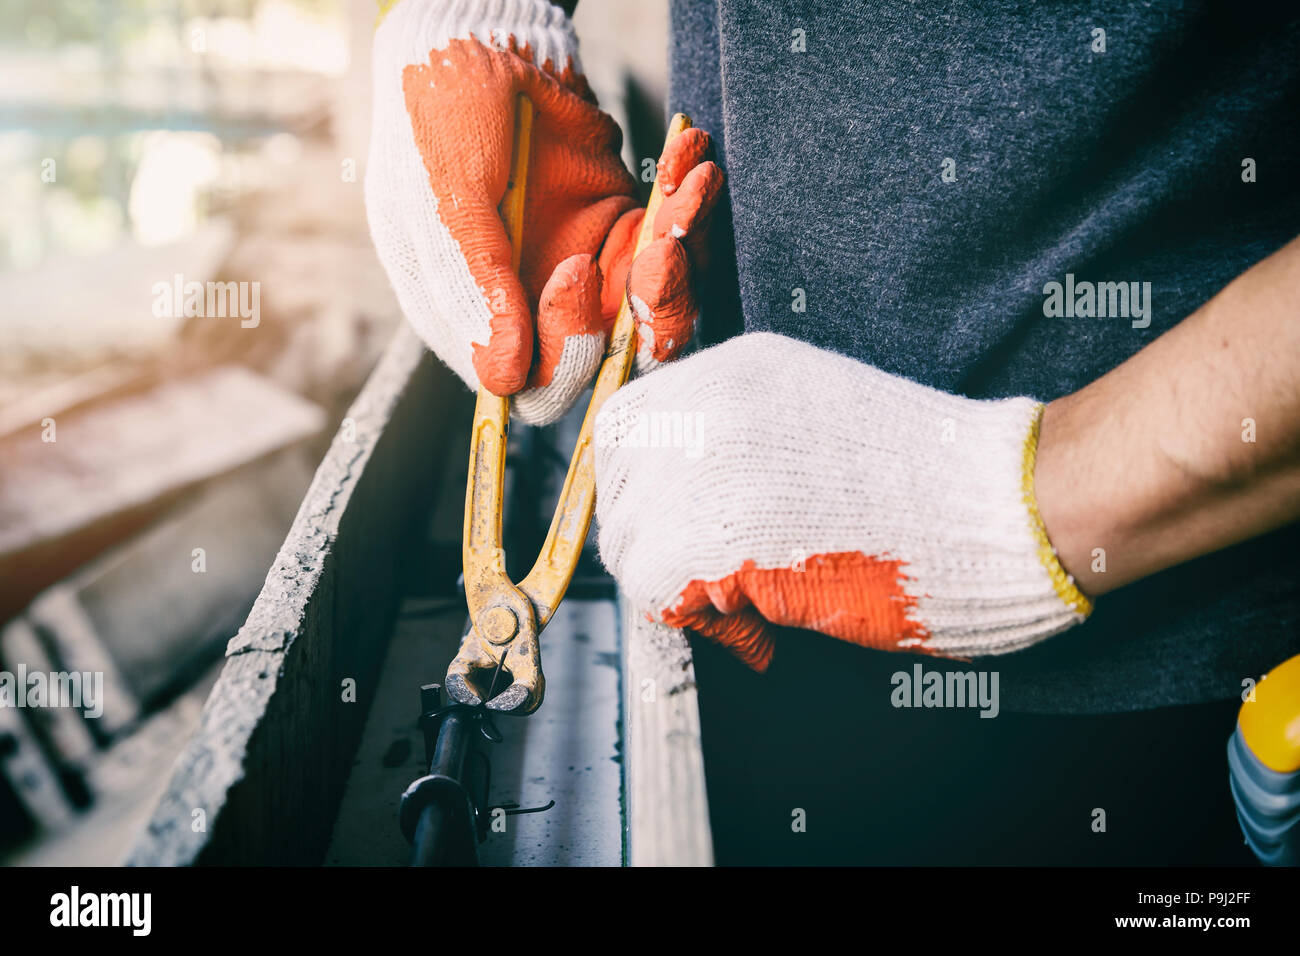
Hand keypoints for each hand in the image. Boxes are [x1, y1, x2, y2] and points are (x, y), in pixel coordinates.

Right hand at [366, 0, 722, 423]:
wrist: (479, 39)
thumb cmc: (440, 117)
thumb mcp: (448, 201)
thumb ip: (479, 286)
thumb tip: (505, 378)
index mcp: (479, 319)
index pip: (539, 384)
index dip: (569, 350)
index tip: (575, 271)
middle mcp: (536, 307)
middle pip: (613, 355)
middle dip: (652, 309)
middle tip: (661, 248)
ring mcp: (586, 268)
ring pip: (657, 305)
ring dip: (685, 249)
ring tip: (691, 184)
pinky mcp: (625, 227)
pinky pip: (674, 241)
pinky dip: (691, 201)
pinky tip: (689, 156)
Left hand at [593, 333, 1091, 669]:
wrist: (1007, 504)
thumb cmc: (931, 478)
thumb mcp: (814, 416)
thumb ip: (736, 441)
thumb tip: (673, 501)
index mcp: (736, 371)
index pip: (623, 430)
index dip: (637, 493)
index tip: (671, 532)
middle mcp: (715, 407)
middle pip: (616, 489)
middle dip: (652, 548)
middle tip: (710, 584)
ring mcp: (718, 465)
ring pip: (630, 544)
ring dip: (677, 590)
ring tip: (746, 605)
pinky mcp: (729, 531)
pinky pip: (658, 589)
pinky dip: (703, 626)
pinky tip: (760, 628)